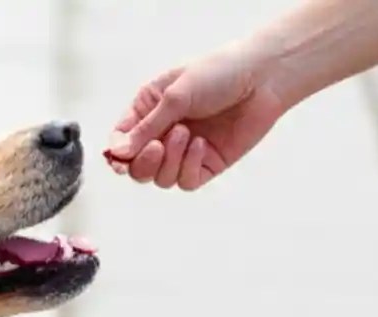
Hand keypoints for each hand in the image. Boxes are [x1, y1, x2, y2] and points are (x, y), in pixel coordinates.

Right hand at [106, 42, 290, 190]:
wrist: (261, 79)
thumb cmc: (217, 74)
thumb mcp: (174, 97)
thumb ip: (145, 128)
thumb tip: (116, 153)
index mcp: (149, 110)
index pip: (121, 141)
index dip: (117, 152)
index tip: (120, 156)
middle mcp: (164, 133)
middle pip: (138, 168)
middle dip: (144, 162)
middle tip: (157, 146)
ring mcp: (185, 151)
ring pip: (161, 178)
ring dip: (169, 161)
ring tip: (187, 134)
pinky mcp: (207, 164)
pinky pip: (186, 181)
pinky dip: (189, 166)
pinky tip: (202, 145)